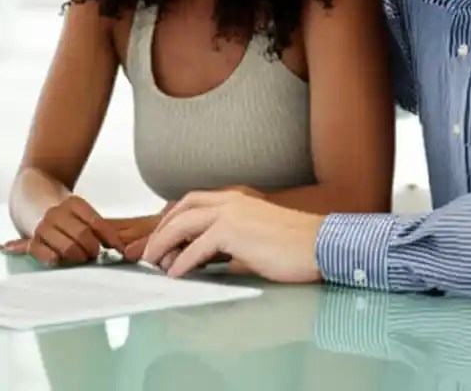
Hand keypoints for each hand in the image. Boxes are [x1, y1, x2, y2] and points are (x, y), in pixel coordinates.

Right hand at [0, 196, 124, 265]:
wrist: (28, 194)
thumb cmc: (59, 208)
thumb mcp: (78, 208)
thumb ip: (94, 225)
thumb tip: (118, 244)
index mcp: (74, 204)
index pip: (97, 224)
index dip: (111, 239)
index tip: (119, 249)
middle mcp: (59, 213)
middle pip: (84, 236)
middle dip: (93, 249)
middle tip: (94, 254)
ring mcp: (44, 226)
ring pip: (67, 247)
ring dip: (78, 256)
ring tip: (81, 257)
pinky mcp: (31, 239)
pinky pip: (42, 252)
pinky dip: (52, 258)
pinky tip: (58, 260)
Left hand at [141, 191, 324, 282]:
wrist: (321, 244)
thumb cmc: (296, 246)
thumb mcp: (256, 239)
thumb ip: (232, 245)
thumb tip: (214, 263)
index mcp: (236, 198)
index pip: (193, 202)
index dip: (173, 219)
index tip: (161, 238)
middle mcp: (230, 200)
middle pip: (181, 209)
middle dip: (161, 230)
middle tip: (149, 251)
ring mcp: (231, 213)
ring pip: (183, 224)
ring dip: (163, 244)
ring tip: (153, 263)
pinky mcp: (233, 231)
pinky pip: (196, 247)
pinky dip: (181, 261)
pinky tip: (174, 274)